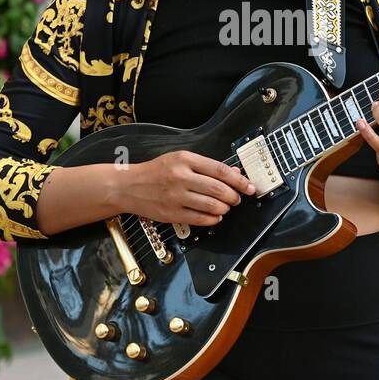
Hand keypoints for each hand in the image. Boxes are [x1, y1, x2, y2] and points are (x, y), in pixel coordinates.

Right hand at [123, 151, 255, 226]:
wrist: (128, 186)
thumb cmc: (156, 171)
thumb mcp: (180, 159)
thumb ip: (206, 166)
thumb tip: (234, 173)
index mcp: (185, 160)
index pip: (220, 170)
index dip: (239, 181)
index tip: (249, 187)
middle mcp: (180, 177)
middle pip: (218, 189)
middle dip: (234, 197)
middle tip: (237, 199)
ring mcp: (175, 197)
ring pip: (211, 206)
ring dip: (224, 209)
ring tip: (225, 207)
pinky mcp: (171, 213)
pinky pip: (200, 219)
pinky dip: (212, 220)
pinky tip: (215, 217)